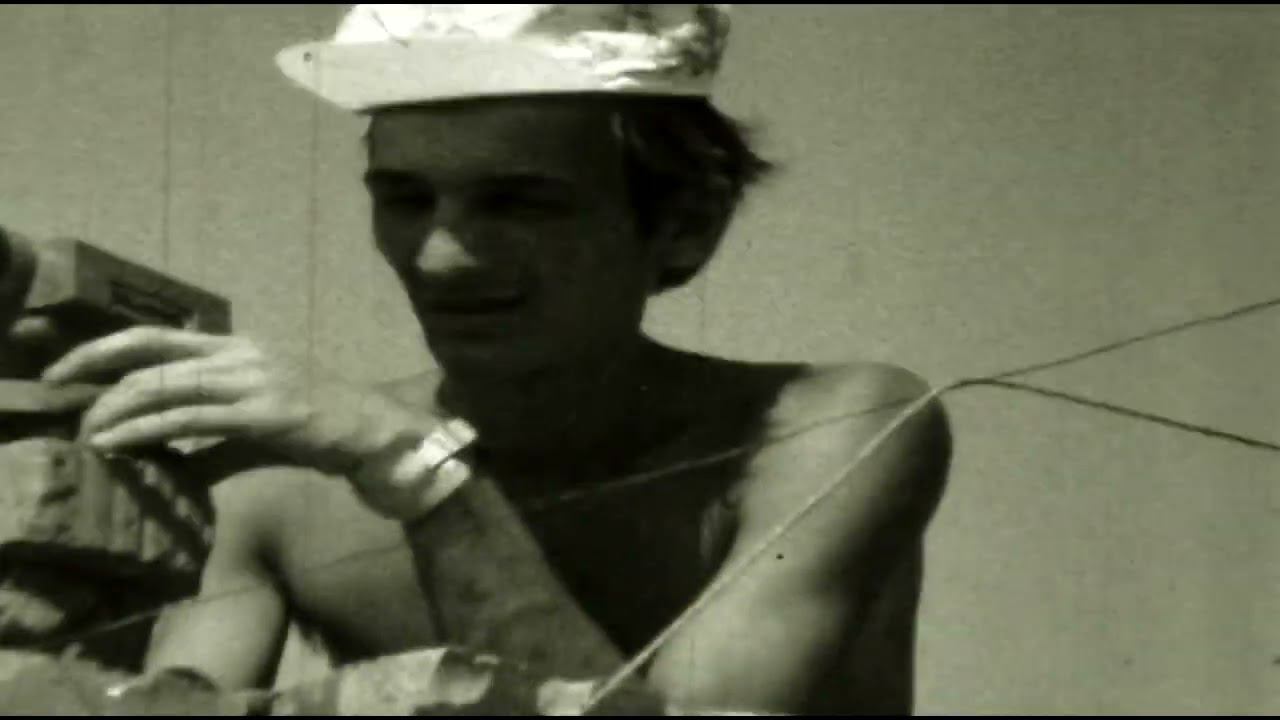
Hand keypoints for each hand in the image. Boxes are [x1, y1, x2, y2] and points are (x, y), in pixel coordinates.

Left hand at [40, 326, 421, 477]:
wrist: (374, 433)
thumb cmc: (320, 427)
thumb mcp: (258, 421)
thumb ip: (211, 432)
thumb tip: (165, 456)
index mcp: (238, 347)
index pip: (158, 337)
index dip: (107, 347)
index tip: (67, 368)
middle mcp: (241, 353)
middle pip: (150, 350)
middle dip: (92, 365)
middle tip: (53, 388)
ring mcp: (253, 379)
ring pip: (164, 385)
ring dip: (115, 408)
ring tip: (84, 430)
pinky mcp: (264, 412)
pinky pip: (189, 418)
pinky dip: (146, 429)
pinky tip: (117, 443)